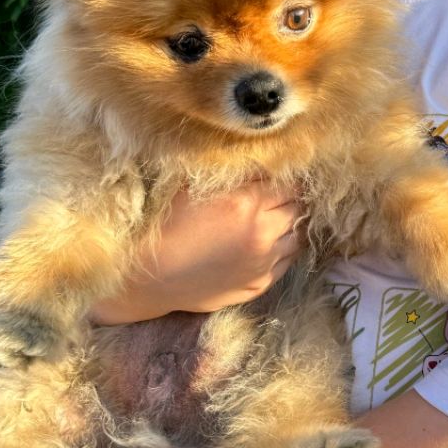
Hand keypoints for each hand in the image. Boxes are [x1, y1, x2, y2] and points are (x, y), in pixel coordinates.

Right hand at [92, 183, 303, 322]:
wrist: (150, 276)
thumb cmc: (167, 226)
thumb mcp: (195, 188)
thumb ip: (232, 175)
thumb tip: (260, 162)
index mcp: (247, 204)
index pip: (289, 184)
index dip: (285, 179)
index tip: (278, 178)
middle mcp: (262, 233)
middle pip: (297, 209)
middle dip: (290, 200)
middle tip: (278, 197)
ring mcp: (264, 262)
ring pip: (297, 236)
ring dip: (290, 226)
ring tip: (276, 220)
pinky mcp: (260, 284)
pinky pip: (287, 261)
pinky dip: (283, 250)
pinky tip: (269, 244)